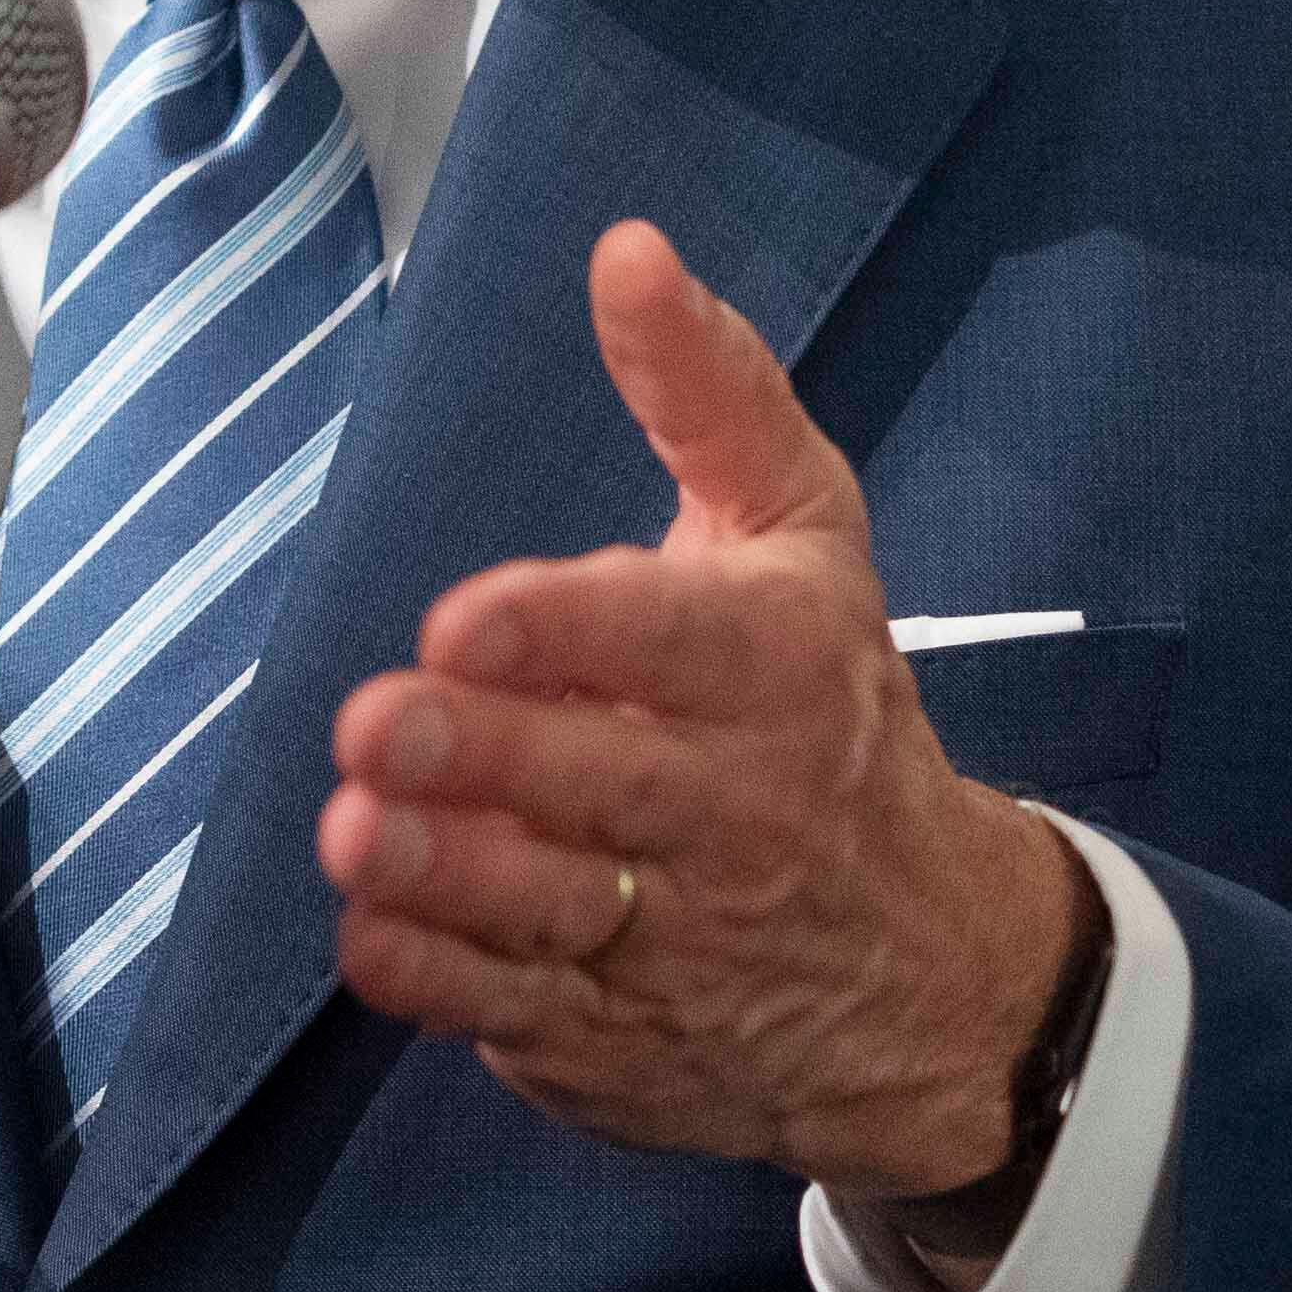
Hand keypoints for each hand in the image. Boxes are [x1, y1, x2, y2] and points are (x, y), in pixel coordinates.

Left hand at [316, 222, 1093, 1215]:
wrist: (936, 977)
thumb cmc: (834, 712)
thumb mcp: (804, 536)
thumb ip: (708, 393)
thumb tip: (625, 251)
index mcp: (781, 673)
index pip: (676, 648)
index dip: (566, 633)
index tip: (460, 619)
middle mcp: (738, 813)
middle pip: (604, 787)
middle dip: (486, 759)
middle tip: (377, 726)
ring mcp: (680, 943)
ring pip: (548, 913)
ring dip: (445, 880)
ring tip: (355, 832)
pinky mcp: (620, 1040)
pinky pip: (514, 1016)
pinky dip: (437, 976)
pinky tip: (371, 924)